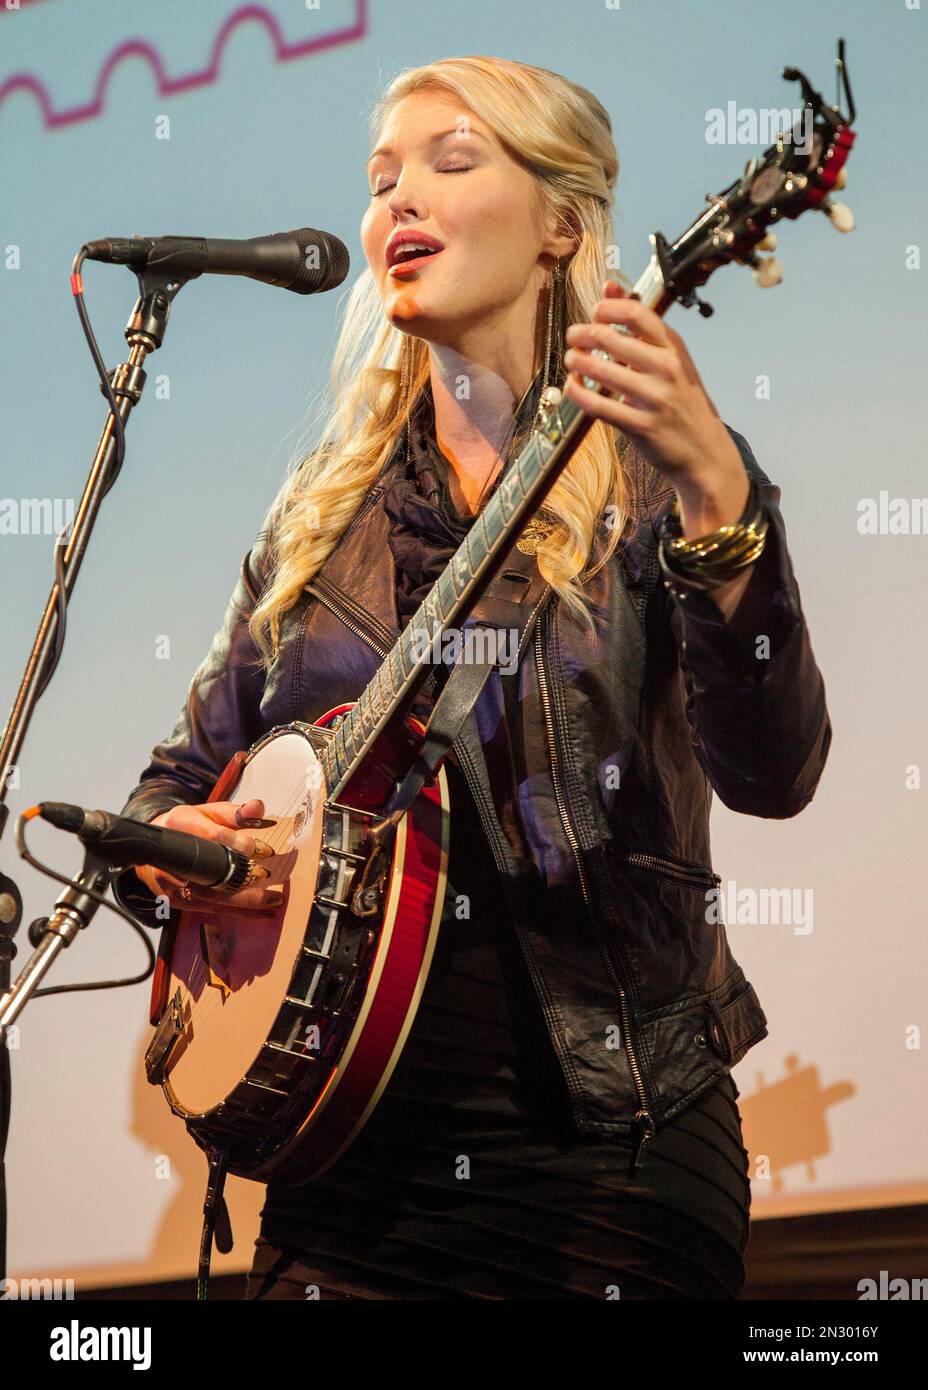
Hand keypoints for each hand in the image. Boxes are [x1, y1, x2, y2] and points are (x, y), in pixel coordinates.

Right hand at [135, 797, 283, 918]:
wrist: (155, 845)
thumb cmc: (189, 826)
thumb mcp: (211, 812)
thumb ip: (236, 812)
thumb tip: (258, 807)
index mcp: (183, 825)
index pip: (215, 837)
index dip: (242, 845)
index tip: (266, 850)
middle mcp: (174, 856)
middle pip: (213, 875)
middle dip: (247, 883)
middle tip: (272, 885)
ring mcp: (172, 882)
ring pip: (213, 898)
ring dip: (247, 903)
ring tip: (273, 902)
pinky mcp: (176, 900)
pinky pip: (210, 909)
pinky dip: (237, 912)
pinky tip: (259, 913)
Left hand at [562, 279, 747, 528]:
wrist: (703, 450)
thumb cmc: (681, 399)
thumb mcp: (670, 357)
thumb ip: (639, 324)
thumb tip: (609, 286)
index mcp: (673, 347)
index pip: (635, 313)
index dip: (606, 309)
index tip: (594, 313)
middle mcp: (666, 369)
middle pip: (610, 338)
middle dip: (581, 334)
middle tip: (573, 337)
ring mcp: (654, 398)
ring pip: (600, 371)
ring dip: (576, 362)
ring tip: (571, 360)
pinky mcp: (640, 426)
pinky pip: (597, 405)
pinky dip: (578, 393)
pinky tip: (573, 386)